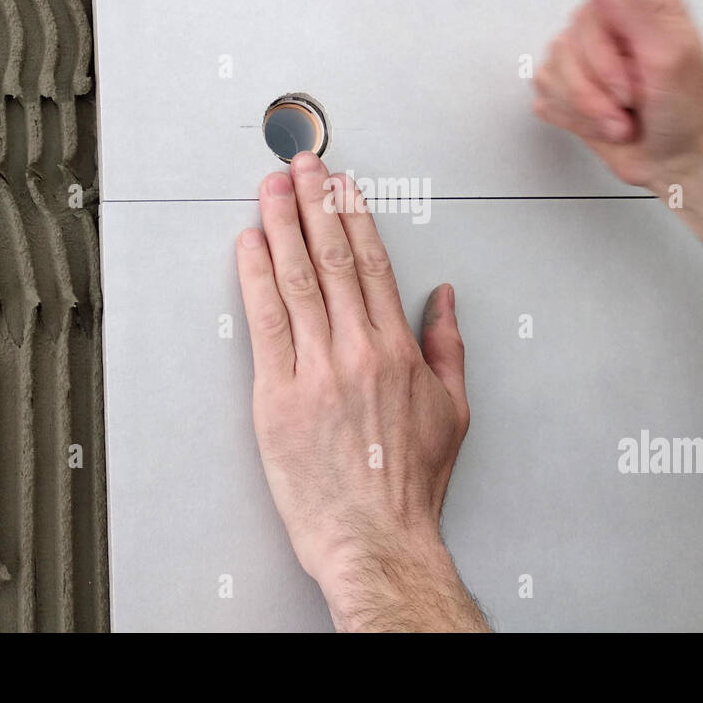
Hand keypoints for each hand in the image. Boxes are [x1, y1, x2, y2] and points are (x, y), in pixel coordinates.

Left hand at [236, 152, 484, 630]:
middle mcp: (357, 352)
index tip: (341, 184)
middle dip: (314, 202)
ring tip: (270, 187)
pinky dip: (256, 278)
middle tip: (300, 164)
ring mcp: (316, 372)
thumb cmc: (409, 484)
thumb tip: (441, 297)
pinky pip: (265, 322)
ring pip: (297, 280)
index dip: (353, 215)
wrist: (376, 538)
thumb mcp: (452, 411)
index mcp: (398, 351)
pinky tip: (250, 245)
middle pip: (331, 258)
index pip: (371, 263)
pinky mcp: (278, 397)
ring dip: (281, 225)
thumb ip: (446, 346)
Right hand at [532, 0, 702, 190]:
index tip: (637, 86)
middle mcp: (609, 25)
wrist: (676, 161)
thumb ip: (629, 4)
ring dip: (586, 110)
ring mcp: (584, 56)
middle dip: (596, 93)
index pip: (589, 18)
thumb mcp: (668, 55)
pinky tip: (600, 123)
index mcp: (638, 6)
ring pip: (550, 74)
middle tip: (631, 108)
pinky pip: (543, 95)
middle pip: (565, 47)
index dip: (605, 62)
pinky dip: (572, 118)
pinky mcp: (568, 86)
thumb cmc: (683, 112)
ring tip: (620, 122)